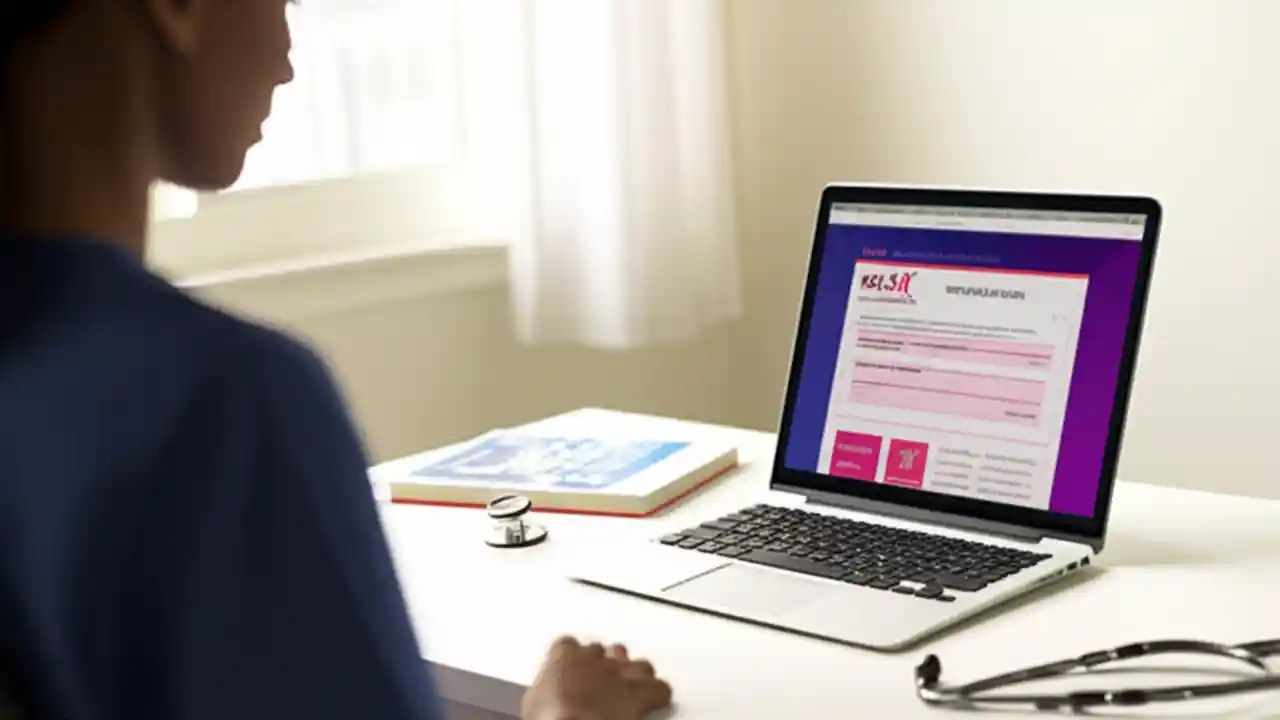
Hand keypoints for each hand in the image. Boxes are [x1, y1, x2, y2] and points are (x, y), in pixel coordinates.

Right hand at [522, 636, 672, 719]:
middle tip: (604, 680)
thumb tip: (544, 701)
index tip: (571, 666)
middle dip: (607, 663)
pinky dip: (659, 694)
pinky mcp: (641, 693)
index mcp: (564, 655)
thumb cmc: (551, 718)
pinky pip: (659, 688)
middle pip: (606, 651)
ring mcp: (621, 672)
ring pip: (637, 664)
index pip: (568, 644)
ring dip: (636, 674)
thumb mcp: (532, 702)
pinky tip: (656, 700)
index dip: (572, 657)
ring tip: (634, 685)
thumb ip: (544, 689)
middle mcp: (595, 657)